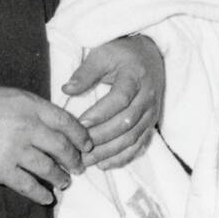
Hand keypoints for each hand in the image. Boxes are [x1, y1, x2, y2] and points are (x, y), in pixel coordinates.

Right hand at [0, 86, 91, 204]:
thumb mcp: (11, 97)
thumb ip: (34, 109)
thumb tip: (56, 125)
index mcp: (31, 105)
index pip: (66, 121)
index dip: (81, 135)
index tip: (87, 145)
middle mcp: (26, 126)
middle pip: (61, 146)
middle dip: (74, 159)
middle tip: (79, 166)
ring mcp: (14, 149)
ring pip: (47, 168)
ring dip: (60, 178)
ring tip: (65, 182)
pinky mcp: (0, 169)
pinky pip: (27, 185)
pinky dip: (40, 193)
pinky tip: (47, 197)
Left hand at [62, 35, 164, 169]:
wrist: (149, 54)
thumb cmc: (122, 53)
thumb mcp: (103, 54)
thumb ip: (86, 72)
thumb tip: (67, 90)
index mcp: (135, 75)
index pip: (120, 98)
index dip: (100, 114)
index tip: (80, 124)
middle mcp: (147, 95)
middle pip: (127, 122)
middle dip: (101, 138)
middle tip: (78, 148)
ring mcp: (151, 111)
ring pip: (133, 137)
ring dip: (110, 151)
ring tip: (87, 160)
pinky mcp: (151, 122)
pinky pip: (140, 144)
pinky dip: (123, 157)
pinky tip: (104, 164)